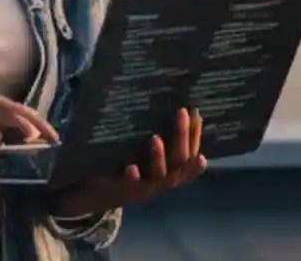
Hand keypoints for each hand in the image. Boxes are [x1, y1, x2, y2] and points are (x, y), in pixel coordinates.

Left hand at [51, 107, 205, 217]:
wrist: (102, 194)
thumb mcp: (150, 154)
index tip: (198, 116)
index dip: (197, 136)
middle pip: (180, 161)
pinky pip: (132, 185)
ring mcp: (147, 187)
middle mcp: (165, 180)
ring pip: (160, 174)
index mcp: (173, 171)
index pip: (192, 152)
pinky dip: (133, 176)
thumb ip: (162, 138)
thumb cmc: (131, 167)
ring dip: (159, 157)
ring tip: (156, 138)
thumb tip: (171, 105)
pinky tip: (132, 167)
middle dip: (183, 137)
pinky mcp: (126, 191)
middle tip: (182, 113)